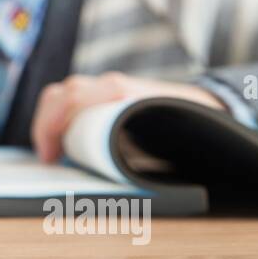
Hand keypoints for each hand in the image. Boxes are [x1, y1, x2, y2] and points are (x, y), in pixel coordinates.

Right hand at [30, 71, 227, 162]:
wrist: (211, 107)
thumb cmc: (190, 128)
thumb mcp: (165, 144)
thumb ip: (133, 154)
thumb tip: (105, 173)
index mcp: (126, 94)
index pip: (76, 98)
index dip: (54, 126)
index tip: (50, 156)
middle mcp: (115, 84)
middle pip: (65, 93)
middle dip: (46, 124)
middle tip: (47, 158)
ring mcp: (110, 84)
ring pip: (65, 91)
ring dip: (50, 119)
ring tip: (51, 151)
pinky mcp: (108, 91)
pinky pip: (73, 96)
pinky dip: (60, 115)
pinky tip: (62, 139)